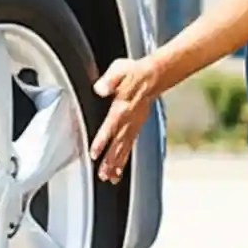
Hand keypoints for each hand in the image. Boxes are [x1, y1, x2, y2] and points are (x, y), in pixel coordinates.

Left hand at [89, 57, 158, 183]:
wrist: (153, 76)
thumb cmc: (134, 72)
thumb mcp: (119, 69)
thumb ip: (109, 80)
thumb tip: (100, 87)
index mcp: (122, 107)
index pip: (110, 127)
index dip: (102, 140)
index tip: (94, 153)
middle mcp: (128, 120)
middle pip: (118, 144)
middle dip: (110, 160)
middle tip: (103, 175)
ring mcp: (134, 125)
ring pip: (124, 148)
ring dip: (116, 164)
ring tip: (110, 178)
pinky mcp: (136, 128)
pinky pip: (129, 146)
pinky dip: (124, 159)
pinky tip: (118, 169)